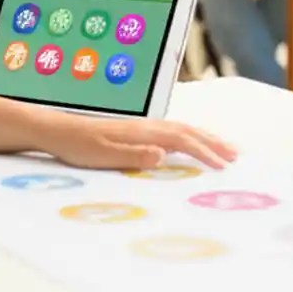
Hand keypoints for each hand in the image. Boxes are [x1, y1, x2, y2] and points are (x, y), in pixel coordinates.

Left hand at [33, 114, 236, 170]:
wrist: (57, 130)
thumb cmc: (78, 145)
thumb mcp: (103, 154)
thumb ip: (133, 155)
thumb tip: (163, 154)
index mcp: (142, 131)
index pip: (181, 139)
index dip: (204, 151)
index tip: (222, 165)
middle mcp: (146, 126)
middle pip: (187, 130)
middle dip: (212, 142)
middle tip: (235, 155)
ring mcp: (141, 126)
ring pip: (180, 128)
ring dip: (203, 137)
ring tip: (222, 147)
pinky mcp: (135, 131)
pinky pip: (170, 131)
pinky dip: (187, 136)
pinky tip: (189, 143)